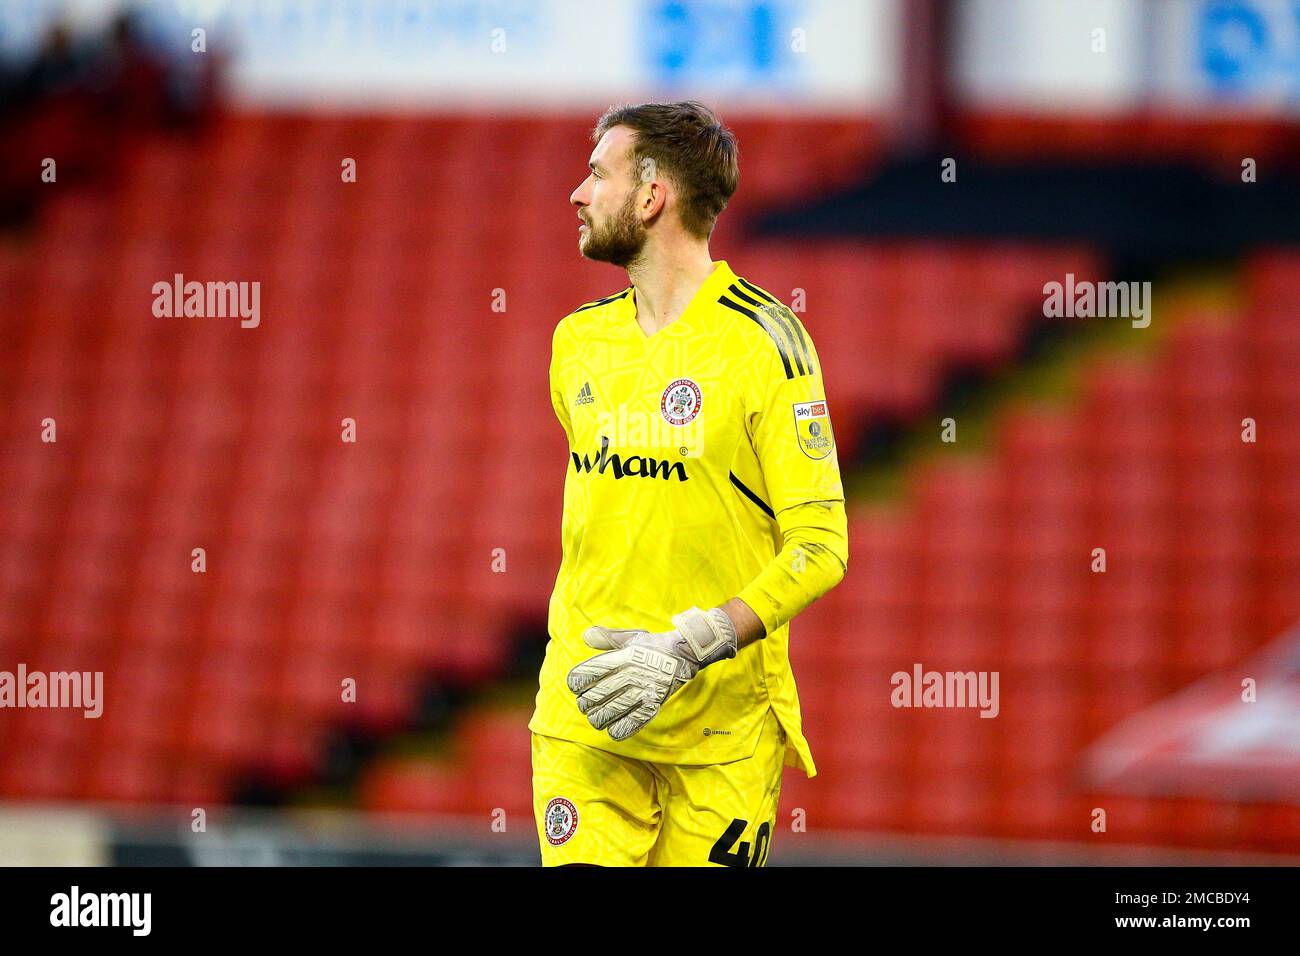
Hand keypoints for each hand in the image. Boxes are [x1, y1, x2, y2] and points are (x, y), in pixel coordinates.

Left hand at [565, 606, 737, 740]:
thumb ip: (607, 638)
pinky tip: (612, 728)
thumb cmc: (653, 647)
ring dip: (597, 718)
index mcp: (622, 657)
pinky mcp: (652, 706)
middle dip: (584, 703)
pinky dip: (617, 729)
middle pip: (595, 695)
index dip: (576, 682)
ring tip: (595, 717)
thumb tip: (585, 636)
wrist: (684, 655)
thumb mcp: (631, 638)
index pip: (589, 673)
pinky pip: (630, 724)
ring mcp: (642, 692)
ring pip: (609, 713)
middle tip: (584, 704)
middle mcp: (630, 675)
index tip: (576, 686)